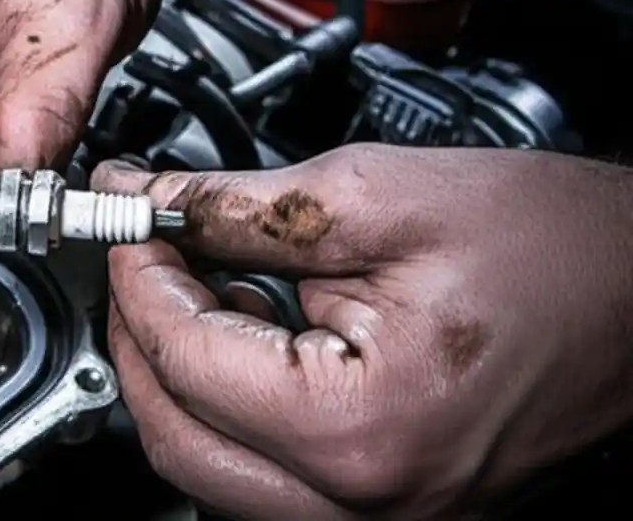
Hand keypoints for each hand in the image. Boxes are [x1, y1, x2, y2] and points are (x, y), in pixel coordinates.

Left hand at [93, 144, 632, 518]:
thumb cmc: (560, 247)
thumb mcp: (375, 198)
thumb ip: (237, 209)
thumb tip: (145, 202)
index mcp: (362, 429)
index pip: (184, 359)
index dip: (138, 277)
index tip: (128, 221)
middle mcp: (369, 505)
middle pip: (177, 437)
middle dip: (140, 338)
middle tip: (142, 258)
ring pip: (212, 470)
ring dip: (181, 380)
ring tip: (201, 292)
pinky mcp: (394, 509)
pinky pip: (267, 479)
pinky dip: (233, 412)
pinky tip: (250, 340)